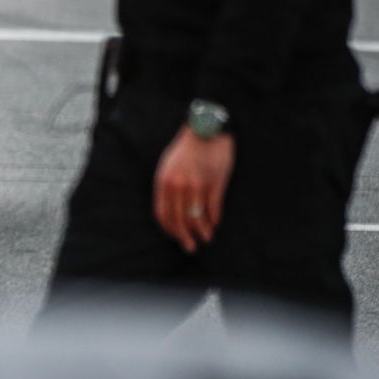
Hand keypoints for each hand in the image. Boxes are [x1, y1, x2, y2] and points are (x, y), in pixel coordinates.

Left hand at [153, 127, 234, 253]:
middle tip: (191, 247)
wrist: (205, 131)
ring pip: (198, 217)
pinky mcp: (215, 183)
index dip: (169, 230)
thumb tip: (171, 212)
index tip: (175, 237)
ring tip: (206, 237)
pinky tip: (214, 223)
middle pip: (180, 220)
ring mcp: (197, 185)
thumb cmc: (185, 150)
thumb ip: (167, 188)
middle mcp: (179, 186)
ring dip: (202, 231)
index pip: (162, 214)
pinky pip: (213, 208)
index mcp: (163, 182)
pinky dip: (214, 219)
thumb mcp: (167, 167)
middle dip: (185, 237)